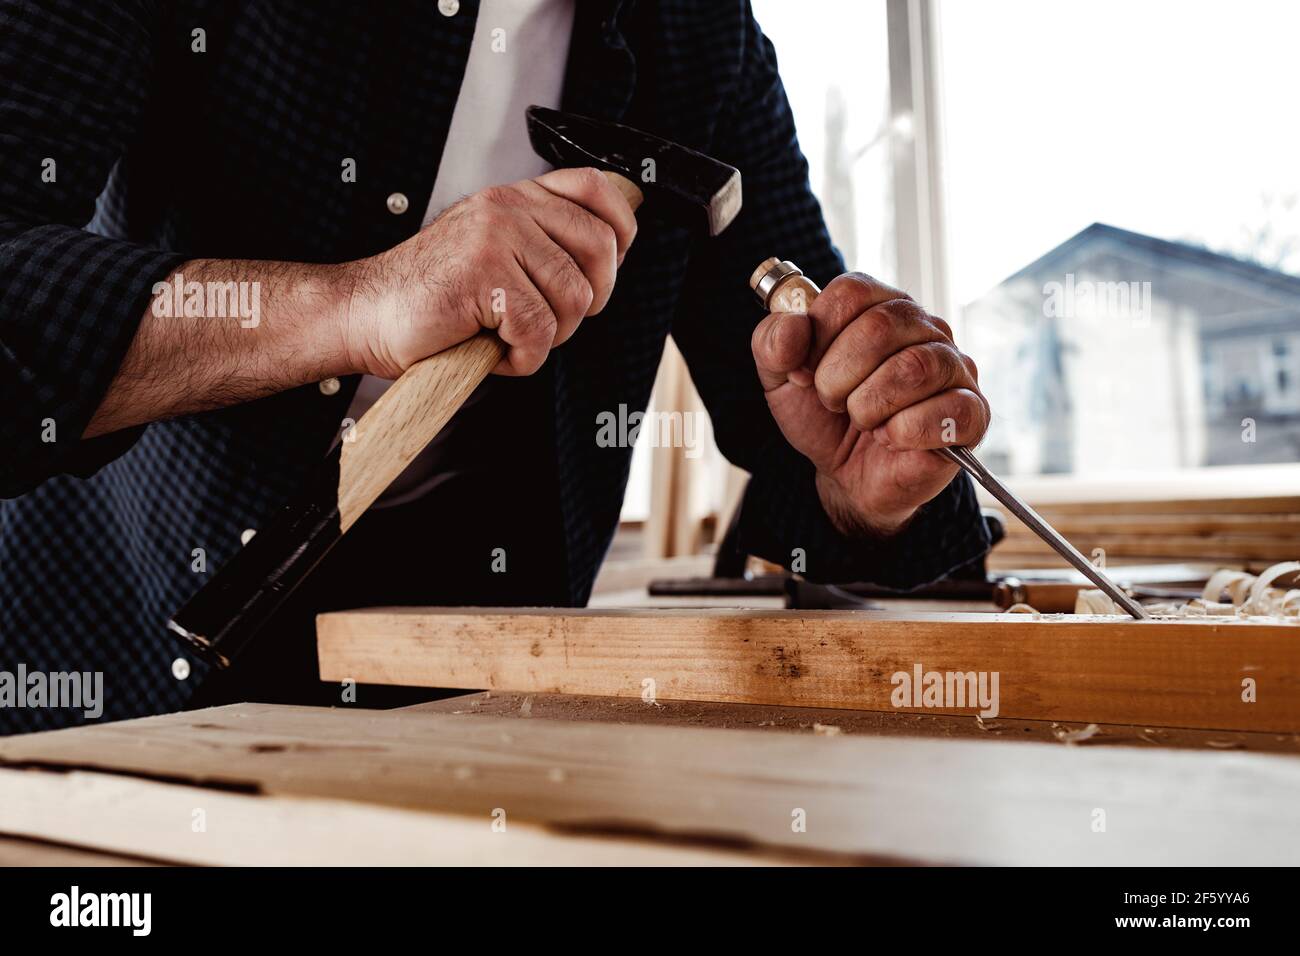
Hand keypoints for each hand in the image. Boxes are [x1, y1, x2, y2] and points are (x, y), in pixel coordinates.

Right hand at [341, 167, 636, 378]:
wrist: (364, 315)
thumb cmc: (430, 298)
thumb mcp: (494, 253)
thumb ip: (541, 245)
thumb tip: (607, 259)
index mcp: (515, 197)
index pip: (597, 189)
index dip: (621, 231)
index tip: (604, 271)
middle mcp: (508, 207)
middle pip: (601, 251)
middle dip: (587, 302)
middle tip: (547, 322)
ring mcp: (495, 239)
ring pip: (573, 300)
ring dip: (548, 337)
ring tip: (507, 337)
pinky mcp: (484, 277)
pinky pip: (539, 332)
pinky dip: (521, 359)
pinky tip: (490, 352)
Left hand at [751, 272, 989, 535]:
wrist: (846, 476)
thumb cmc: (823, 418)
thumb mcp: (779, 380)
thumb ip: (772, 344)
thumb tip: (793, 325)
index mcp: (879, 306)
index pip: (851, 293)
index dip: (819, 335)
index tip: (807, 370)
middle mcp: (924, 327)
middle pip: (881, 326)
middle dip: (838, 377)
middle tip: (834, 403)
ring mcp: (954, 367)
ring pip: (914, 367)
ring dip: (868, 405)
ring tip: (863, 421)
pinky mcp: (972, 413)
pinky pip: (945, 411)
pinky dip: (902, 432)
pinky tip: (891, 439)